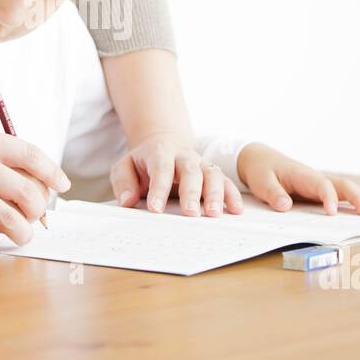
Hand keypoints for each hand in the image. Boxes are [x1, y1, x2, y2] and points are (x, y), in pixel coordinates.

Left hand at [109, 132, 244, 217]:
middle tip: (190, 213)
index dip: (159, 189)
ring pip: (212, 174)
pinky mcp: (212, 174)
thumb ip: (123, 182)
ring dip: (215, 194)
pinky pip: (226, 182)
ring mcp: (200, 164)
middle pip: (190, 170)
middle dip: (191, 192)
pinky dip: (232, 195)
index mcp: (160, 152)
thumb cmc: (143, 162)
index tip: (155, 209)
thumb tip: (127, 201)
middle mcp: (184, 157)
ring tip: (213, 214)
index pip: (161, 169)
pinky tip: (236, 210)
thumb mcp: (124, 167)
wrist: (162, 144)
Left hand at [237, 143, 359, 214]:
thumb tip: (285, 206)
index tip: (332, 212)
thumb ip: (273, 193)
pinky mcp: (319, 190)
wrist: (260, 159)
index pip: (321, 185)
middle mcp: (315, 177)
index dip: (329, 198)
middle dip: (356, 197)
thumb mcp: (261, 181)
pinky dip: (355, 199)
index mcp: (302, 174)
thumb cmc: (261, 170)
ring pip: (345, 187)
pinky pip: (340, 193)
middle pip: (341, 184)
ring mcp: (319, 183)